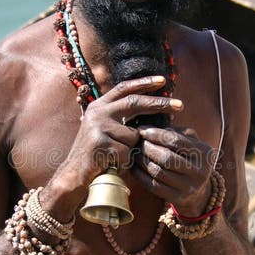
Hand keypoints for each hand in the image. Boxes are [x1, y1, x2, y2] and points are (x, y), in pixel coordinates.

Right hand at [57, 76, 183, 194]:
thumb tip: (151, 107)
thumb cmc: (97, 154)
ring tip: (114, 157)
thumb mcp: (106, 130)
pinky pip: (127, 152)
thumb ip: (122, 118)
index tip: (163, 80)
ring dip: (131, 150)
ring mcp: (98, 126)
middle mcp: (98, 112)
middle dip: (159, 104)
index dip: (144, 83)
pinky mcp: (100, 142)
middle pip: (135, 103)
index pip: (124, 88)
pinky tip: (110, 164)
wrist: (73, 174)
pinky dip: (124, 161)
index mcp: (100, 106)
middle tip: (180, 105)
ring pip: (133, 135)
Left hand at [133, 125, 215, 214]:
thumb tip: (148, 126)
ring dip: (141, 161)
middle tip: (136, 143)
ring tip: (134, 153)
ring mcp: (189, 187)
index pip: (175, 140)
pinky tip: (134, 167)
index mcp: (204, 152)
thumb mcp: (190, 142)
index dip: (155, 134)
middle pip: (166, 157)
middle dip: (147, 148)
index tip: (141, 130)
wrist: (198, 190)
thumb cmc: (189, 159)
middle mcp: (199, 171)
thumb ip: (175, 132)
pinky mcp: (177, 198)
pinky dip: (140, 175)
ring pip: (158, 172)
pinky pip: (153, 185)